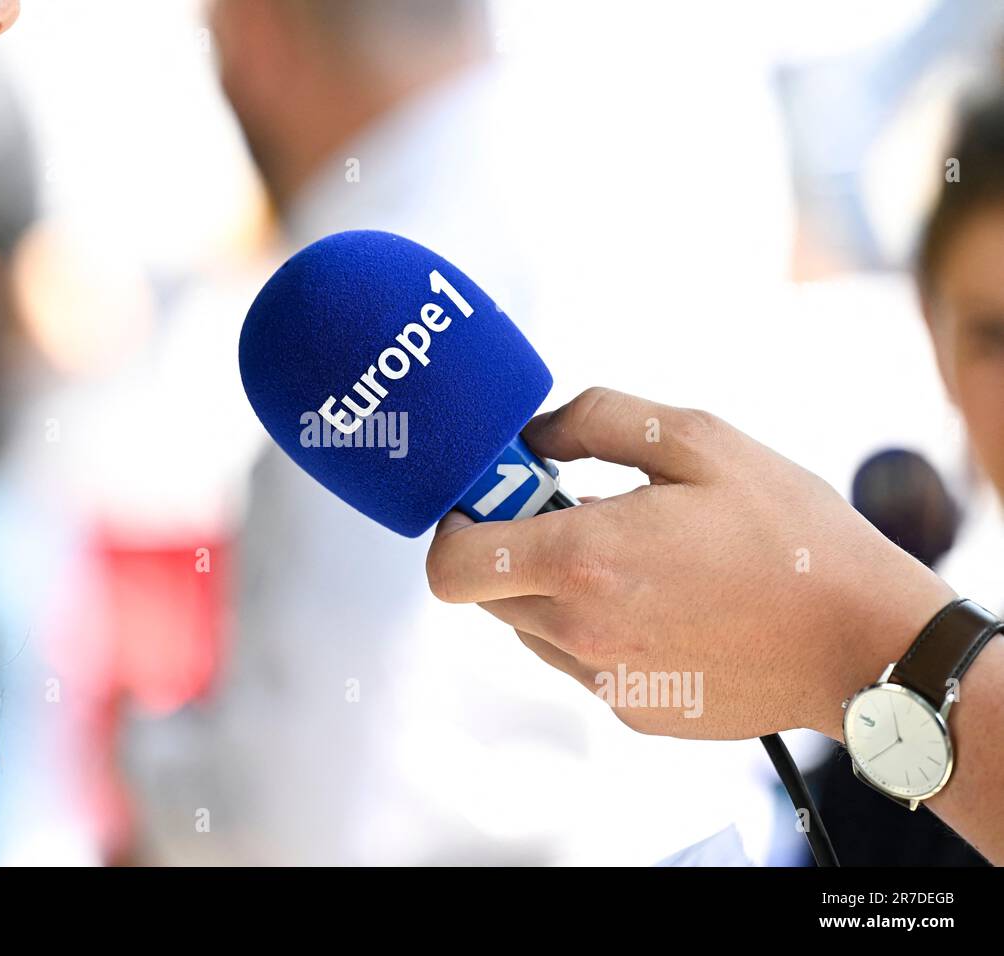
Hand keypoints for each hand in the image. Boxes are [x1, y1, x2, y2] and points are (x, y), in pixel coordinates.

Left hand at [425, 387, 955, 740]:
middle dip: (510, 548)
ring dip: (554, 588)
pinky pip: (582, 661)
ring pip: (532, 628)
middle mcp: (580, 633)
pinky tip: (665, 601)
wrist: (864, 641)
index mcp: (584, 562)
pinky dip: (598, 627)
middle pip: (487, 594)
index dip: (454, 529)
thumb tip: (534, 434)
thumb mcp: (698, 439)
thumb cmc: (789, 533)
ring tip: (634, 556)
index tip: (491, 499)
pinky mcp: (633, 712)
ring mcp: (605, 682)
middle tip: (575, 510)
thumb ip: (596, 420)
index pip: (452, 568)